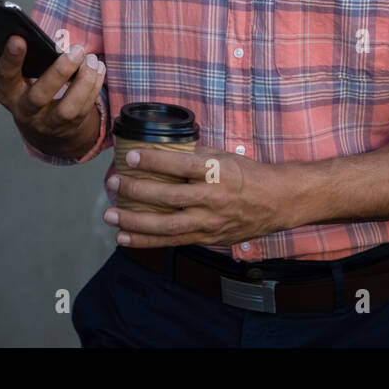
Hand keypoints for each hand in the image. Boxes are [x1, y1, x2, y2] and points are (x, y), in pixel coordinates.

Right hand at [0, 36, 104, 149]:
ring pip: (68, 108)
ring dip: (83, 82)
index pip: (4, 77)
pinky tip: (97, 68)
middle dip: (58, 73)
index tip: (18, 39)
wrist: (45, 128)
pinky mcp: (70, 126)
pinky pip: (85, 109)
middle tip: (75, 50)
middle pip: (38, 97)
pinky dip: (94, 86)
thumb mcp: (9, 76)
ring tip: (90, 59)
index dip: (10, 59)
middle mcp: (26, 111)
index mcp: (7, 93)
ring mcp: (49, 122)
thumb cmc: (25, 90)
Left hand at [103, 145, 290, 248]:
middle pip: (169, 197)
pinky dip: (146, 241)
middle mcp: (213, 198)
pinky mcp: (207, 238)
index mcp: (218, 172)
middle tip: (113, 183)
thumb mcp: (225, 156)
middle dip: (137, 191)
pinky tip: (125, 237)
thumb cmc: (249, 175)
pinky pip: (172, 241)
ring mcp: (210, 222)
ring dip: (135, 221)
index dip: (154, 161)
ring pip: (167, 225)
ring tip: (111, 214)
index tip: (131, 156)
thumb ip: (196, 153)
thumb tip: (165, 146)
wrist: (278, 201)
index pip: (181, 166)